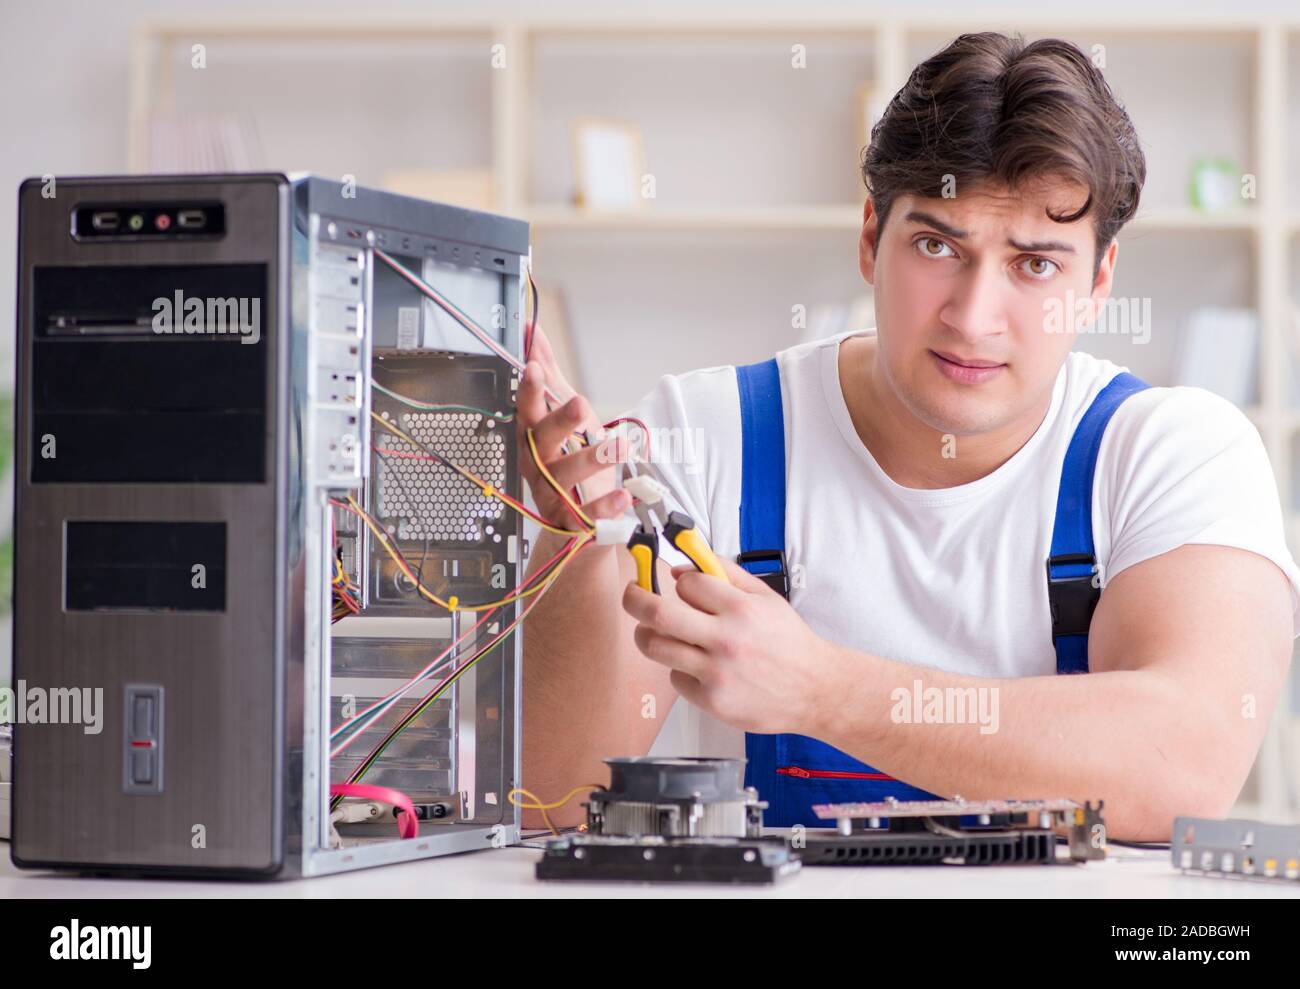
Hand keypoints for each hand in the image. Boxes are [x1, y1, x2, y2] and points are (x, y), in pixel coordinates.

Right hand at [516, 326, 629, 528]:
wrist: (576, 525)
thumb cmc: (569, 464)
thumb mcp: (564, 418)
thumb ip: (551, 378)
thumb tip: (535, 336)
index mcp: (533, 439)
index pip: (527, 411)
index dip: (528, 391)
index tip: (534, 367)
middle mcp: (537, 466)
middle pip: (542, 443)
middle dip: (559, 421)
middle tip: (580, 403)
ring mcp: (552, 496)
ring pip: (565, 477)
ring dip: (592, 459)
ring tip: (620, 447)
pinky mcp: (572, 523)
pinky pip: (586, 516)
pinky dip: (605, 507)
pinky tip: (625, 495)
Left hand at [621, 557, 840, 734]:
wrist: (814, 690)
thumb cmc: (789, 643)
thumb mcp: (765, 597)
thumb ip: (725, 574)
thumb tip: (681, 569)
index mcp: (741, 609)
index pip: (686, 584)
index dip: (679, 582)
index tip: (678, 585)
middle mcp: (726, 640)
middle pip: (657, 614)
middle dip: (634, 598)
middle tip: (632, 594)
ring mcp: (716, 673)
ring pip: (656, 647)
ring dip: (646, 635)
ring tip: (652, 630)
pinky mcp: (712, 700)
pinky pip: (675, 677)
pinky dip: (679, 669)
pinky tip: (698, 666)